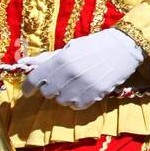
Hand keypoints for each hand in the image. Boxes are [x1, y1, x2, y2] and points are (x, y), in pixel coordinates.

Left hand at [21, 28, 144, 109]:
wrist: (124, 48)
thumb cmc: (95, 45)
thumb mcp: (71, 47)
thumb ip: (48, 58)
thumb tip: (25, 62)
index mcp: (62, 59)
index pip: (35, 79)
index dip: (28, 87)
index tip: (28, 91)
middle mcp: (70, 73)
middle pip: (48, 92)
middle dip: (50, 89)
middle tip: (59, 82)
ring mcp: (84, 85)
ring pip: (62, 101)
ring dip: (64, 95)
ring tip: (74, 86)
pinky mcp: (96, 94)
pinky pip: (77, 105)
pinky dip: (77, 101)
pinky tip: (83, 91)